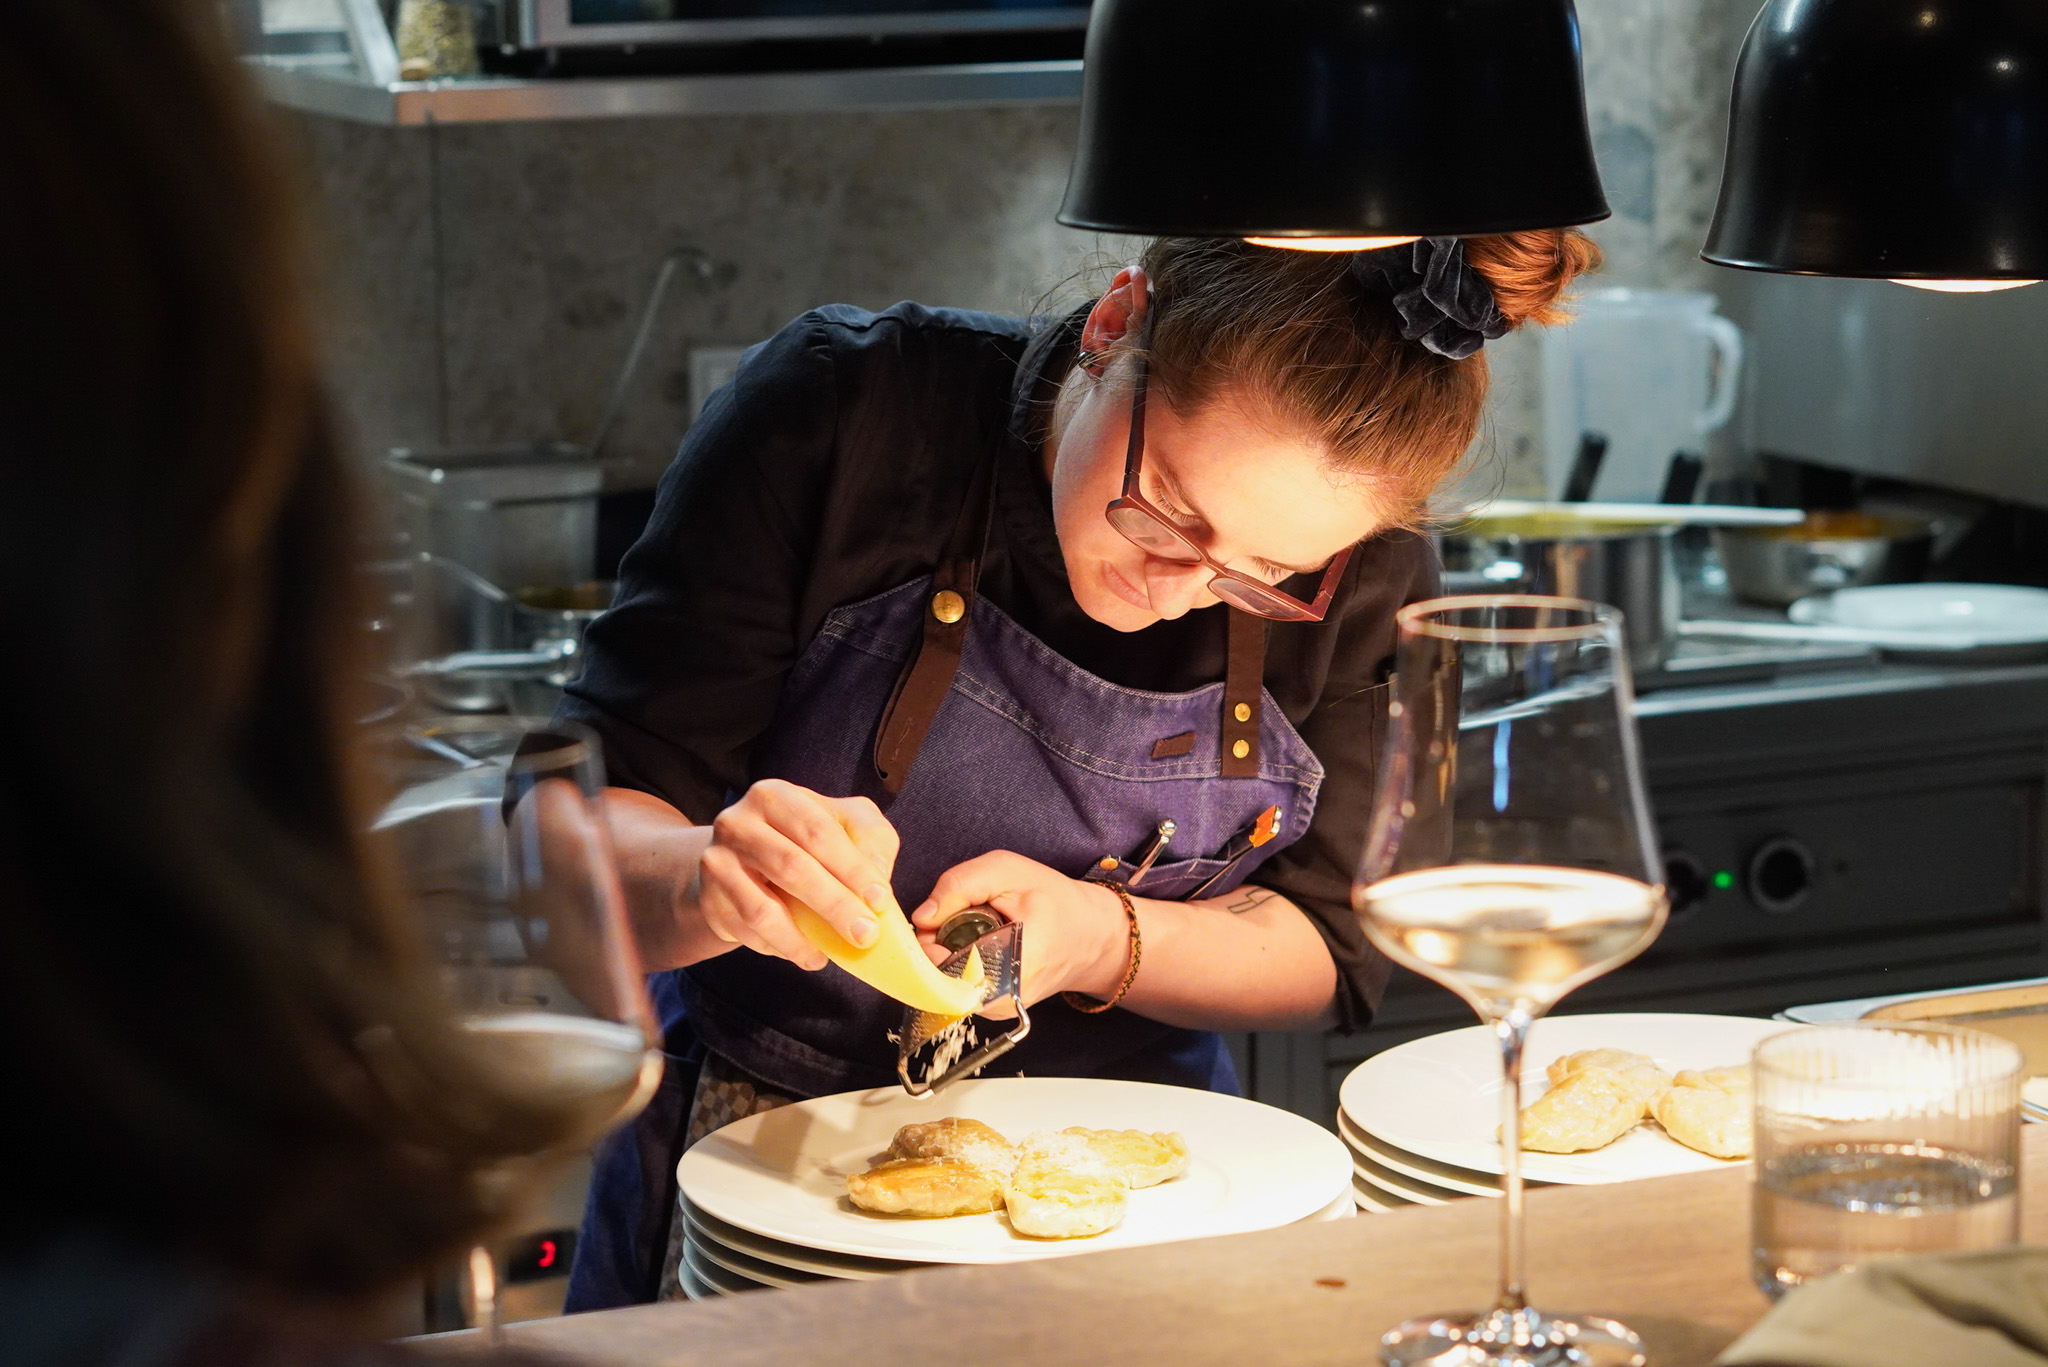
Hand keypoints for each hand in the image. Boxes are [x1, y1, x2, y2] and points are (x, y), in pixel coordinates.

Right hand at [696, 779, 899, 970]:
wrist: (738, 862)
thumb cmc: (803, 841)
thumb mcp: (842, 823)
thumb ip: (870, 839)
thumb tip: (878, 877)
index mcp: (774, 796)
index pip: (818, 831)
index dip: (853, 867)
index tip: (880, 899)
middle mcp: (737, 824)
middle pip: (791, 867)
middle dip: (835, 905)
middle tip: (866, 934)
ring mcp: (716, 863)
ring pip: (763, 910)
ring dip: (803, 939)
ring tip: (833, 954)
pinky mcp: (709, 901)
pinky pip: (748, 933)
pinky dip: (781, 949)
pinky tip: (806, 953)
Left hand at [911, 852, 1129, 1007]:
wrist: (1092, 935)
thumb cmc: (1056, 901)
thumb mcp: (1008, 871)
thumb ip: (959, 886)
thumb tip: (921, 917)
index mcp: (1012, 966)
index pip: (943, 963)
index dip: (930, 937)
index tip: (940, 915)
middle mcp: (1002, 1001)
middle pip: (938, 975)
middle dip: (937, 942)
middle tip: (963, 917)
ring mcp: (998, 1010)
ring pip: (945, 983)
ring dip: (947, 953)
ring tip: (975, 931)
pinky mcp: (995, 1010)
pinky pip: (958, 988)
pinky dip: (958, 964)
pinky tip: (978, 946)